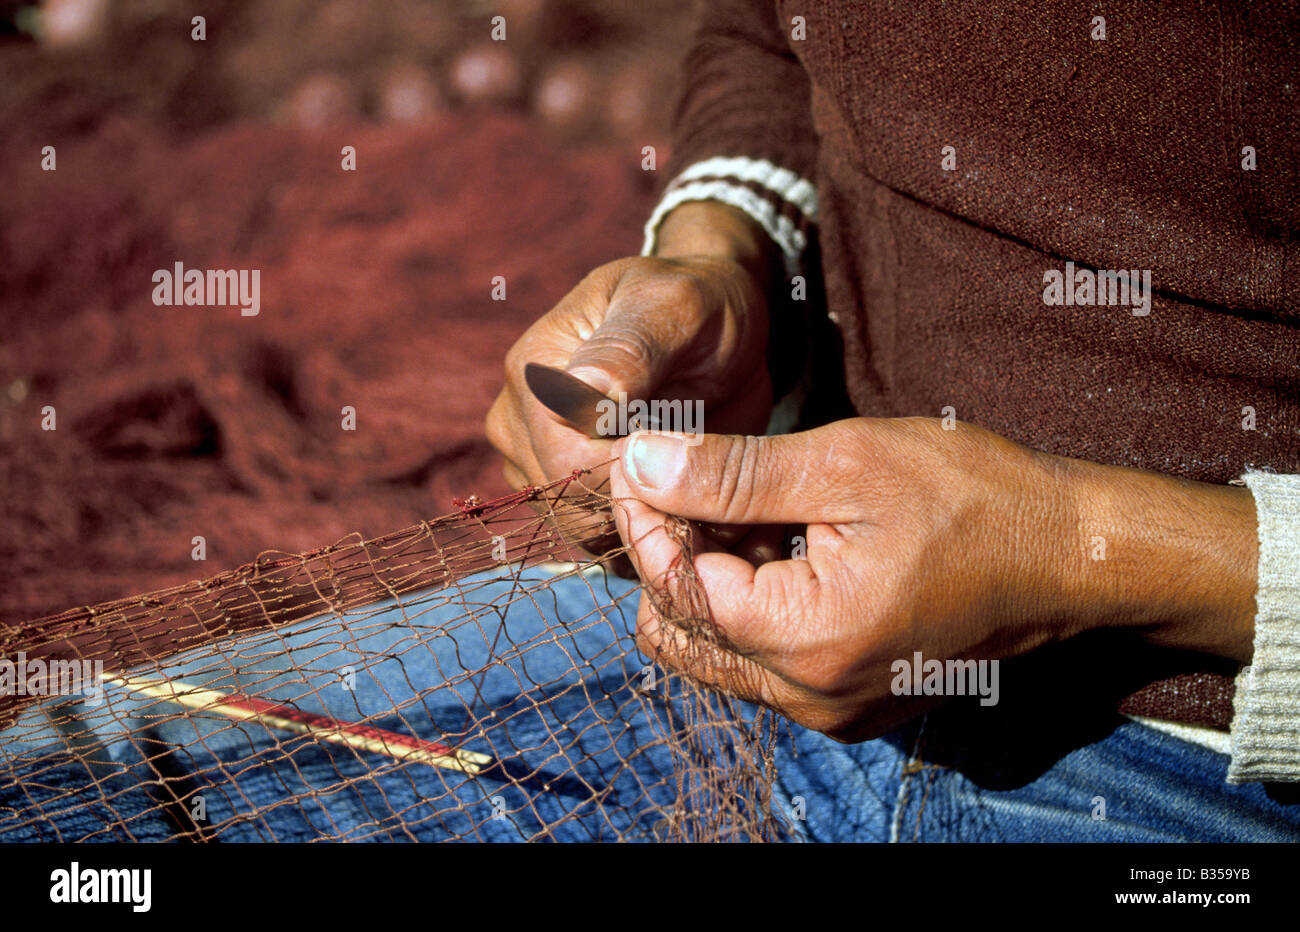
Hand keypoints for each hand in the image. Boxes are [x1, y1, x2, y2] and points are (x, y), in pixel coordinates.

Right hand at [486, 202, 786, 555]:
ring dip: (648, 516)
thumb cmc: (699, 305)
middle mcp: (518, 422)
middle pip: (570, 502)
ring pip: (584, 527)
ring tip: (696, 473)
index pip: (566, 460)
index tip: (689, 441)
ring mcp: (534, 462)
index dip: (636, 468)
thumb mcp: (679, 306)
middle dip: (644, 496)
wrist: (713, 325)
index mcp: (533, 371)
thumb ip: (632, 348)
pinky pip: (599, 536)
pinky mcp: (563, 491)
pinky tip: (686, 493)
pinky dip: (647, 527)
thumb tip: (581, 394)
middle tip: (703, 461)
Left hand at [609, 418, 1258, 740]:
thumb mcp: (844, 466)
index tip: (638, 462)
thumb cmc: (975, 499)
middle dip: (668, 555)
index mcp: (804, 641)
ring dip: (707, 580)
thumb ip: (730, 474)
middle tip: (683, 481)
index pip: (675, 588)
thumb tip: (639, 464)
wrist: (1069, 556)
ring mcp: (832, 708)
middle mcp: (809, 696)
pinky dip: (750, 605)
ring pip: (718, 651)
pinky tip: (778, 545)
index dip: (644, 520)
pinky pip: (765, 663)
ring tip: (739, 507)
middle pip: (682, 633)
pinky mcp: (851, 701)